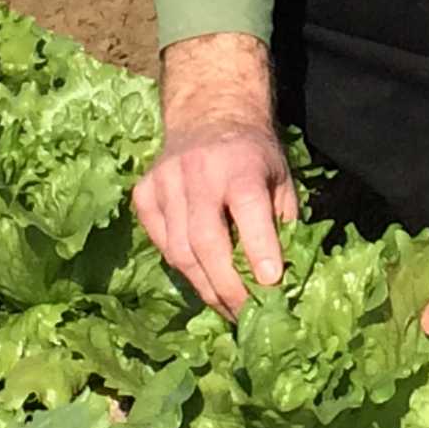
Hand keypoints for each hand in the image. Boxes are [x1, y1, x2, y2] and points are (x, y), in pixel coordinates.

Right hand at [136, 34, 295, 318]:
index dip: (259, 247)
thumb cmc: (253, 153)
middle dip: (226, 286)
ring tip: (226, 307)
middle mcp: (198, 172)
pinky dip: (181, 266)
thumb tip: (285, 276)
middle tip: (245, 314)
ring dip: (204, 286)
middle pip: (205, 240)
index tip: (271, 283)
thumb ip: (282, 220)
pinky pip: (160, 243)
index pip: (248, 208)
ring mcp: (165, 183)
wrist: (208, 113)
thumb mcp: (280, 176)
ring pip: (178, 251)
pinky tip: (201, 278)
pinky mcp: (143, 193)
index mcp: (240, 165)